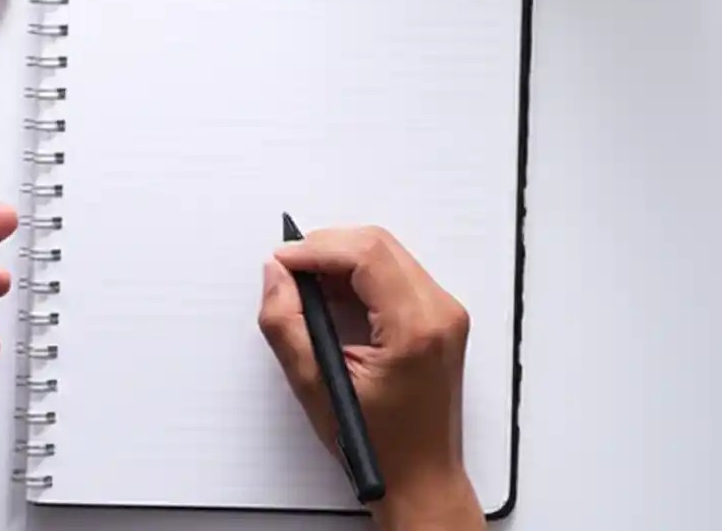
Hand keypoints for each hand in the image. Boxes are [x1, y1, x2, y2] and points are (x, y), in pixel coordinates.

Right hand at [258, 226, 483, 530]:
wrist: (421, 477)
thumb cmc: (378, 445)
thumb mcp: (316, 387)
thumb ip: (287, 324)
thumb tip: (276, 276)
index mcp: (416, 330)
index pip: (366, 256)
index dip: (317, 249)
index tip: (283, 261)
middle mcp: (440, 313)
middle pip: (378, 244)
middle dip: (327, 247)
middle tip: (289, 268)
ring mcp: (445, 312)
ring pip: (387, 252)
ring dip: (341, 257)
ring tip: (305, 283)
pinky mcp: (440, 317)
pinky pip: (396, 271)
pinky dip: (359, 272)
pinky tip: (332, 293)